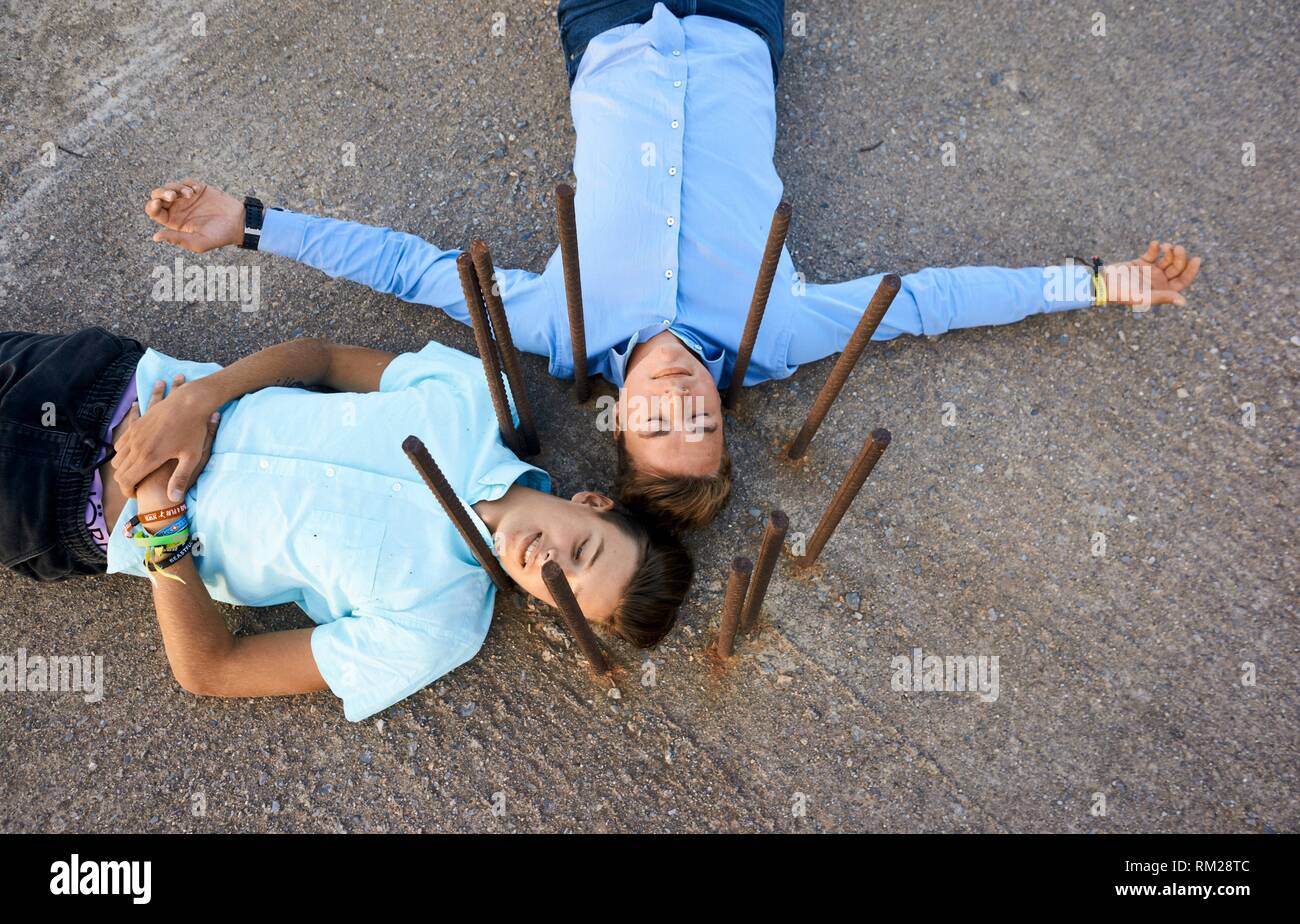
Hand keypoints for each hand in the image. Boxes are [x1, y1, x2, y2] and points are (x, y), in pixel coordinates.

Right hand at [113, 375, 220, 501]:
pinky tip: (131, 452)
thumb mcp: (192, 457)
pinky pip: (121, 441)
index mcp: (148, 458)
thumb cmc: (194, 430)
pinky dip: (122, 450)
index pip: (126, 481)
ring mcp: (134, 434)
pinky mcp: (135, 425)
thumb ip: (181, 478)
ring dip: (123, 465)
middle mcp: (136, 446)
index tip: (137, 496)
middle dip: (125, 481)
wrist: (189, 401)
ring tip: (135, 472)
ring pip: (117, 455)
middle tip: (136, 487)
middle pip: (119, 470)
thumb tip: (174, 499)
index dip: (128, 492)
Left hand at [144, 178, 244, 252]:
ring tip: (189, 194)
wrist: (239, 223)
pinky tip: (197, 190)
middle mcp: (178, 209)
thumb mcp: (198, 242)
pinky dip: (188, 183)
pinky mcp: (199, 189)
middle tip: (172, 196)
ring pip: (170, 186)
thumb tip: (156, 237)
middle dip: (161, 193)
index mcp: (174, 222)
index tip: (157, 203)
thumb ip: (177, 239)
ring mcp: (188, 198)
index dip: (152, 206)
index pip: (155, 212)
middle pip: (158, 196)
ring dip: (175, 187)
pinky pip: (186, 181)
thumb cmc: (219, 237)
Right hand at [1105, 241, 1202, 307]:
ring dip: (1170, 251)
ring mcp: (1150, 271)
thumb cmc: (1121, 294)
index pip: (1182, 280)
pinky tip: (1155, 244)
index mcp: (1162, 291)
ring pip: (1168, 259)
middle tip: (1177, 248)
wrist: (1102, 283)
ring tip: (1166, 245)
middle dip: (1179, 257)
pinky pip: (1154, 253)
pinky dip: (1156, 247)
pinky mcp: (1141, 262)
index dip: (1191, 271)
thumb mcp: (1143, 297)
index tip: (1196, 259)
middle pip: (1176, 268)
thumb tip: (1183, 302)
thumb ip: (1163, 297)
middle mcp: (1158, 281)